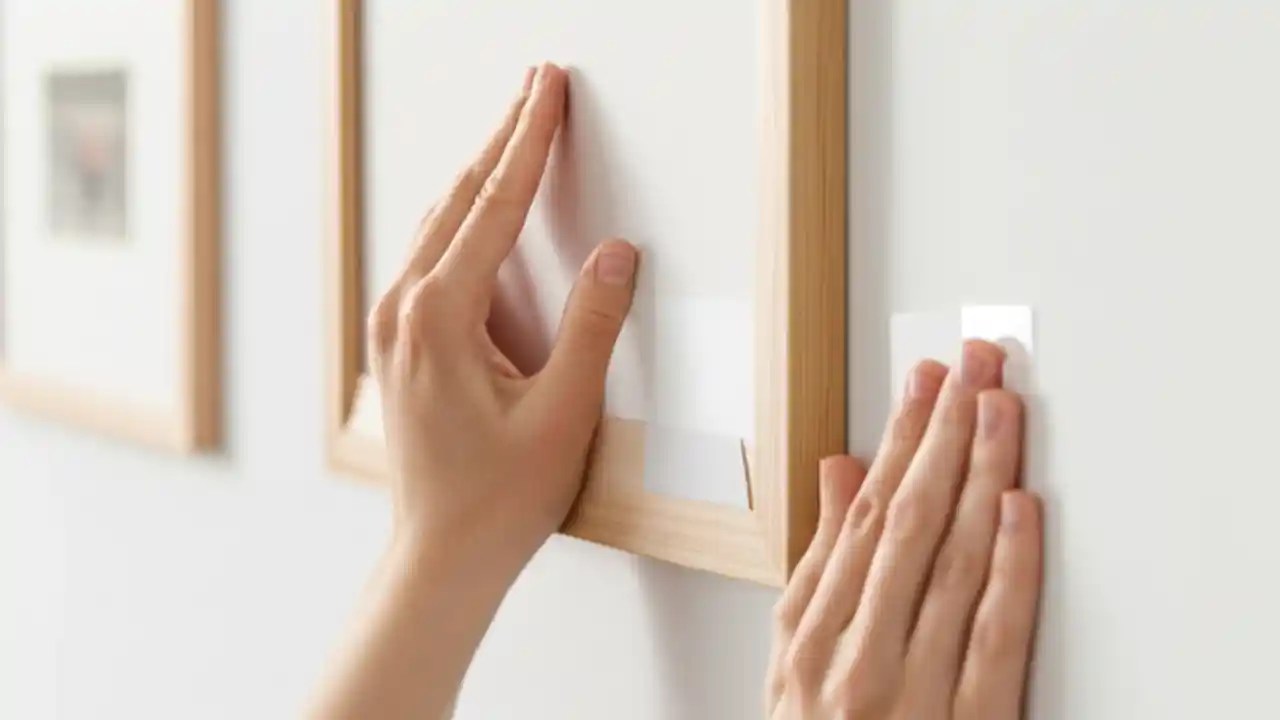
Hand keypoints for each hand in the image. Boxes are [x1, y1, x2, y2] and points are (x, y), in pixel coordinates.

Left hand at [367, 63, 636, 574]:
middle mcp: (403, 309)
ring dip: (481, 174)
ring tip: (517, 131)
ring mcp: (392, 325)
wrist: (443, 555)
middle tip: (538, 86)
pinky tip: (478, 209)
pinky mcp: (396, 342)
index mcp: (439, 316)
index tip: (548, 89)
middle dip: (504, 138)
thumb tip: (617, 253)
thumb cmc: (498, 497)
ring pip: (439, 223)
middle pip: (459, 199)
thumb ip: (591, 325)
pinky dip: (462, 217)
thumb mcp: (563, 412)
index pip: (494, 205)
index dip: (529, 141)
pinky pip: (428, 255)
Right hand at [766, 341, 1042, 718]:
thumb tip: (842, 472)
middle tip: (972, 368)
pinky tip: (1023, 509)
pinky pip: (991, 635)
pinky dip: (1011, 566)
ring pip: (949, 561)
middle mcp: (850, 653)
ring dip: (979, 476)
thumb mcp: (794, 659)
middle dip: (941, 433)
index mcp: (806, 634)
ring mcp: (906, 689)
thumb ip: (821, 562)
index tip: (924, 384)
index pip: (860, 515)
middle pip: (905, 522)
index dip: (898, 441)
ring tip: (1000, 408)